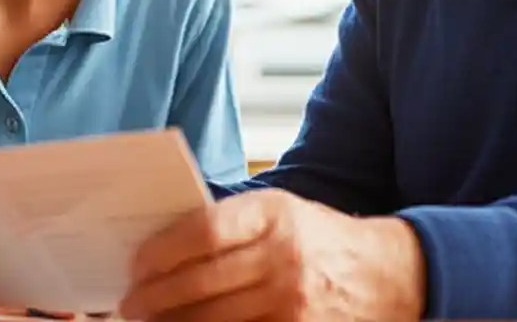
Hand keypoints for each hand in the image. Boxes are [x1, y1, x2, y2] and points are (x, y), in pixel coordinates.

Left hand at [118, 189, 425, 321]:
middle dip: (154, 298)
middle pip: (201, 284)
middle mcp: (285, 258)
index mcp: (275, 215)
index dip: (161, 252)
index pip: (204, 233)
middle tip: (130, 304)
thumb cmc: (318, 240)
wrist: (387, 276)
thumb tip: (160, 244)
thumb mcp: (280, 212)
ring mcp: (294, 304)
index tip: (136, 265)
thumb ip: (228, 223)